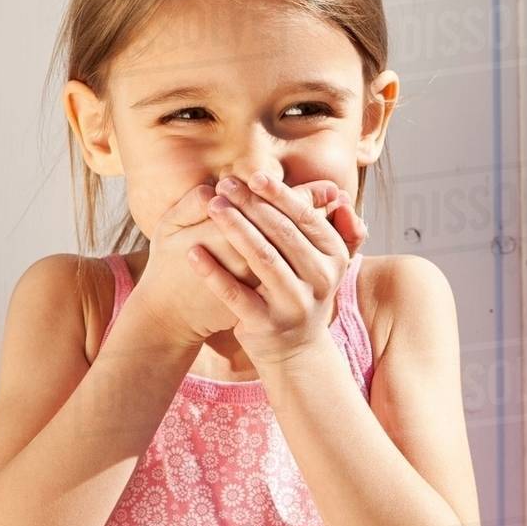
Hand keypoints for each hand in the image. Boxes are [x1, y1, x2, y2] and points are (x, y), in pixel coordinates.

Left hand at [132, 180, 349, 347]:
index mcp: (334, 257)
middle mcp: (320, 280)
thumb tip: (333, 190)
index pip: (305, 218)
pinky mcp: (266, 324)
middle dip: (251, 204)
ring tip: (212, 206)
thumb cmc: (300, 290)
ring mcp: (294, 304)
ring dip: (234, 228)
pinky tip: (192, 252)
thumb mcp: (321, 262)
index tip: (254, 175)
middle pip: (282, 233)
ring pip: (261, 258)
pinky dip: (212, 271)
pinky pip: (235, 293)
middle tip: (225, 184)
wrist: (295, 350)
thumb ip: (322, 226)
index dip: (279, 194)